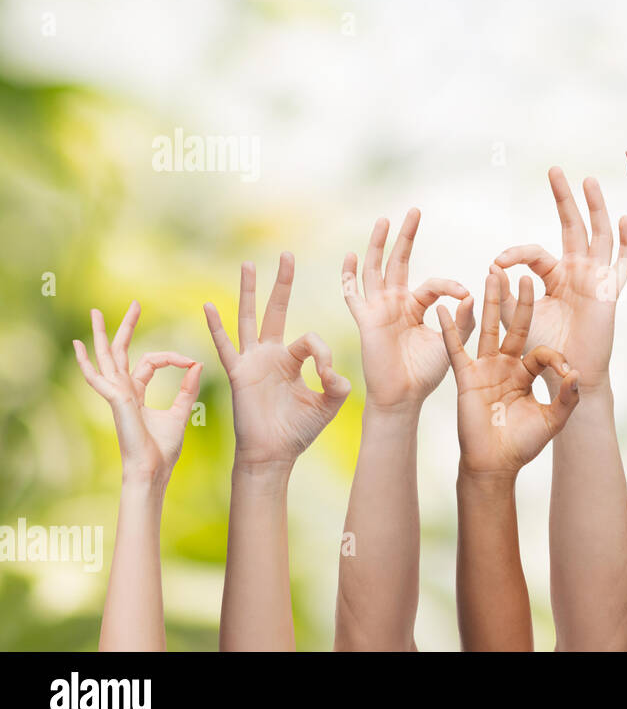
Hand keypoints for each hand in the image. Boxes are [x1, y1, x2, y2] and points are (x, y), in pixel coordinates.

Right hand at [73, 301, 201, 484]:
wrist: (153, 470)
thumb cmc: (163, 449)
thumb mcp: (180, 413)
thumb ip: (187, 388)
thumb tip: (198, 365)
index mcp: (137, 392)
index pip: (150, 362)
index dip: (172, 358)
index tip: (191, 361)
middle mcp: (123, 390)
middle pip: (121, 352)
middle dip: (126, 327)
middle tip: (134, 304)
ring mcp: (116, 395)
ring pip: (106, 358)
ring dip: (100, 335)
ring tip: (95, 313)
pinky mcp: (116, 401)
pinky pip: (98, 378)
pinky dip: (87, 363)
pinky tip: (78, 347)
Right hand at [204, 253, 350, 468]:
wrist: (273, 454)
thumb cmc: (298, 431)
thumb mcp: (328, 405)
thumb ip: (337, 385)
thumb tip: (336, 372)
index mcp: (294, 359)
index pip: (309, 339)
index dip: (322, 353)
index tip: (328, 375)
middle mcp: (272, 354)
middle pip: (277, 309)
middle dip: (283, 283)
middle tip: (287, 254)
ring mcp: (253, 361)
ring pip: (250, 318)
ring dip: (249, 292)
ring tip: (249, 264)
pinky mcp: (238, 373)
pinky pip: (225, 346)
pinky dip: (217, 326)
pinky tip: (208, 305)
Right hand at [343, 208, 473, 410]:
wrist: (404, 398)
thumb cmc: (425, 374)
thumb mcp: (451, 342)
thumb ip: (462, 319)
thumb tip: (473, 294)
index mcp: (416, 307)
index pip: (433, 284)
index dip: (450, 285)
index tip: (466, 293)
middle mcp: (395, 303)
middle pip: (399, 262)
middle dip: (406, 236)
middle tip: (414, 211)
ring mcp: (378, 309)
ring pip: (375, 269)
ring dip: (379, 245)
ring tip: (385, 220)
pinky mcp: (365, 320)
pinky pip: (352, 295)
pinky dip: (349, 276)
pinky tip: (349, 255)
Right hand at [439, 274, 579, 474]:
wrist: (495, 464)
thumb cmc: (523, 444)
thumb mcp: (553, 421)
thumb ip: (567, 398)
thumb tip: (577, 373)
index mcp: (527, 373)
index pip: (541, 352)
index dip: (554, 358)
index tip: (566, 370)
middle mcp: (506, 365)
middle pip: (514, 327)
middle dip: (520, 303)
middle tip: (525, 276)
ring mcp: (485, 368)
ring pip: (487, 329)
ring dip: (489, 303)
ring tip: (491, 275)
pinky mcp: (466, 376)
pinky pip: (457, 349)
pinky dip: (451, 330)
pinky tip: (445, 309)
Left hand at [492, 167, 626, 389]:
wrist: (568, 372)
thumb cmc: (543, 348)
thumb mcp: (517, 316)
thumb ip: (505, 294)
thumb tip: (492, 269)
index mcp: (554, 276)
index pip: (535, 251)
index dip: (515, 253)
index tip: (496, 263)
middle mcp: (577, 271)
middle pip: (572, 226)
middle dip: (563, 198)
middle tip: (554, 170)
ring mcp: (596, 278)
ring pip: (599, 235)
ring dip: (595, 208)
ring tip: (589, 181)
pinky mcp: (610, 291)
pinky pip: (624, 264)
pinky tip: (626, 219)